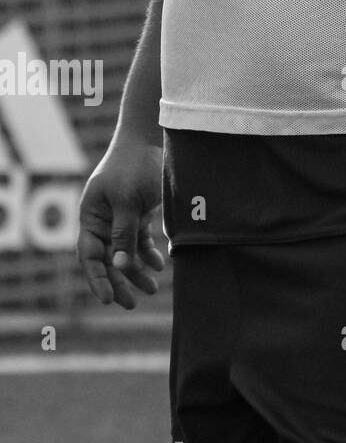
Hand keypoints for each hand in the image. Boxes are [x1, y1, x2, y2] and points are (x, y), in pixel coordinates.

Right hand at [77, 140, 165, 309]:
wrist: (151, 139)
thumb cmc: (134, 167)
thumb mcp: (127, 201)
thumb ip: (123, 232)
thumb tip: (119, 265)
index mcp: (91, 217)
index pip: (90, 256)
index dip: (97, 279)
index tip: (108, 300)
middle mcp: (103, 220)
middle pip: (108, 259)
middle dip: (119, 281)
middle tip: (132, 303)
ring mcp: (121, 217)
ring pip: (126, 252)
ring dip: (136, 270)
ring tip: (152, 289)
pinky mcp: (140, 212)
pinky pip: (140, 240)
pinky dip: (148, 253)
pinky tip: (159, 264)